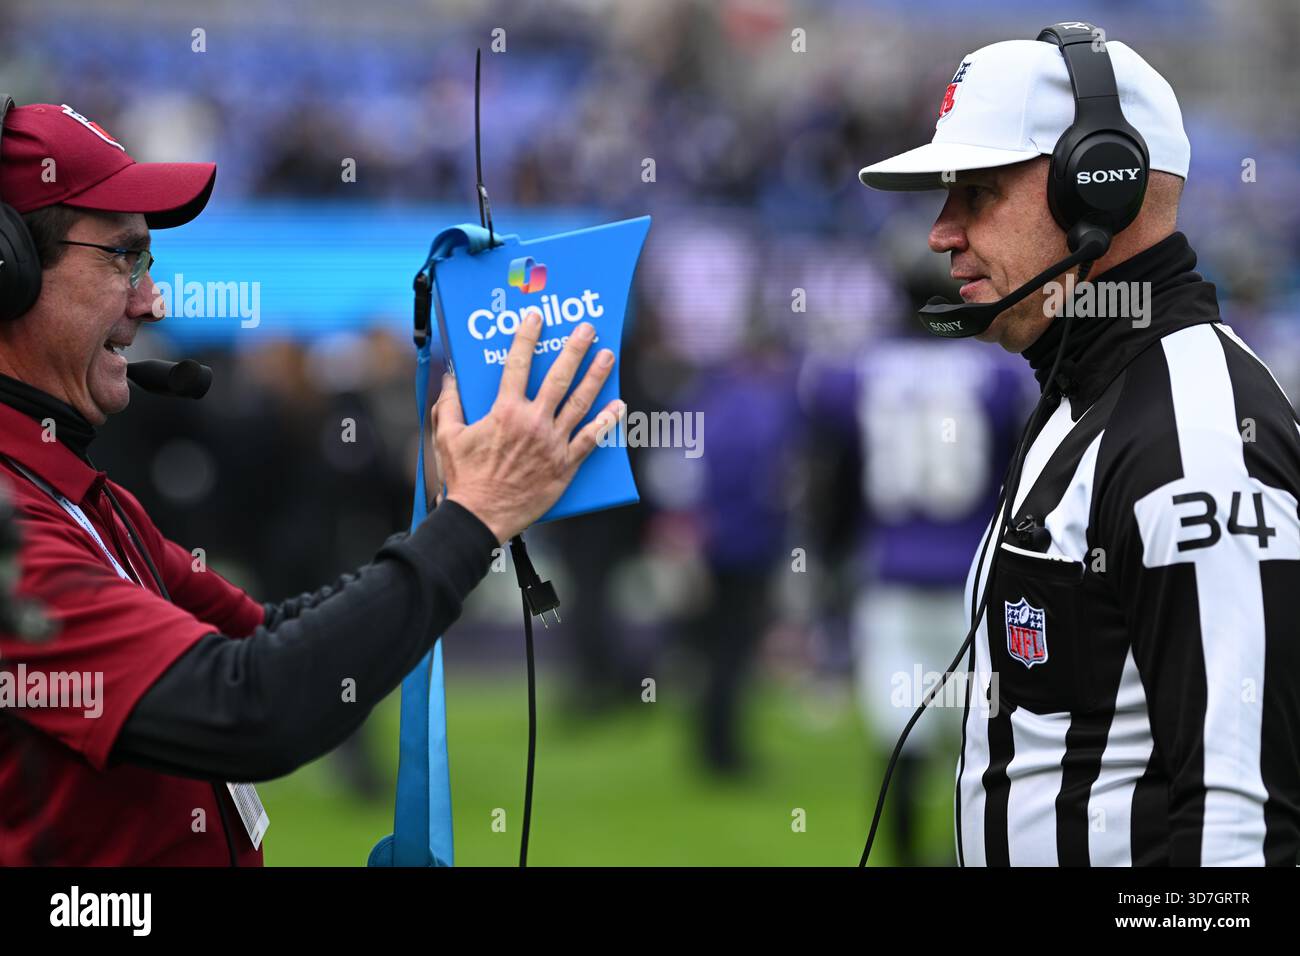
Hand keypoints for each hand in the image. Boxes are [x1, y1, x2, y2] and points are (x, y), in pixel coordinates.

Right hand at [433, 311, 621, 543]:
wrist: (480, 516)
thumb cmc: (463, 477)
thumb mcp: (446, 436)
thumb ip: (449, 403)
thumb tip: (451, 378)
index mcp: (505, 411)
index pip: (517, 364)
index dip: (527, 337)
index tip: (537, 317)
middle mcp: (533, 422)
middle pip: (559, 377)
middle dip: (575, 349)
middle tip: (588, 329)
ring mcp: (553, 443)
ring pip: (581, 403)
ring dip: (596, 377)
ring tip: (607, 356)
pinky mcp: (565, 465)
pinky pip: (590, 439)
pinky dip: (606, 422)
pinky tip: (618, 407)